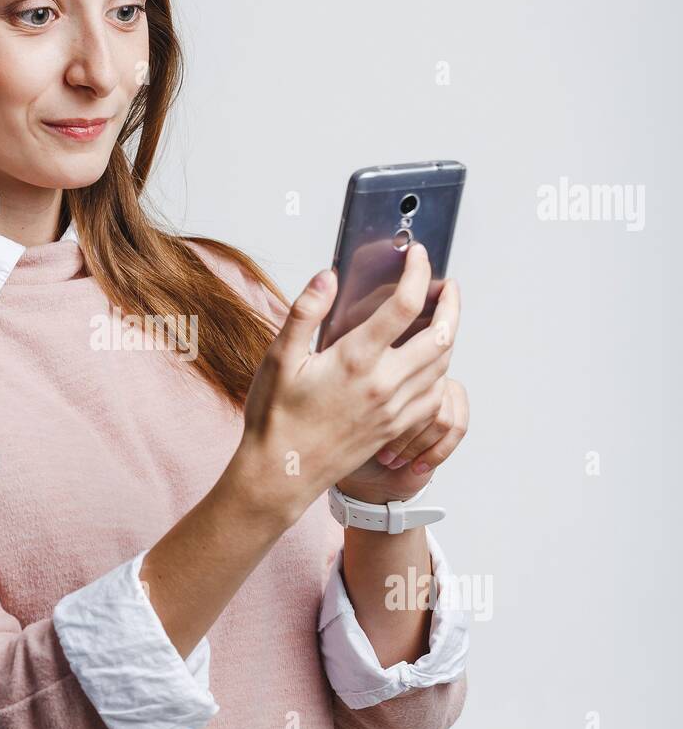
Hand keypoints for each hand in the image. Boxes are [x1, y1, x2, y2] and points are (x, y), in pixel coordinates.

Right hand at [236, 241, 455, 526]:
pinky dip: (440, 373)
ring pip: (444, 365)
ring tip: (440, 318)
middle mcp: (384, 384)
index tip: (416, 255)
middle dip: (451, 303)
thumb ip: (305, 313)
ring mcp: (394, 409)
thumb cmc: (276, 418)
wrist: (282, 474)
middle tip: (447, 286)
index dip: (418, 272)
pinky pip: (435, 396)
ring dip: (449, 336)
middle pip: (442, 335)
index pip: (405, 305)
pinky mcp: (396, 428)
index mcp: (356, 360)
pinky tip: (427, 364)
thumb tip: (327, 277)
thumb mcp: (279, 358)